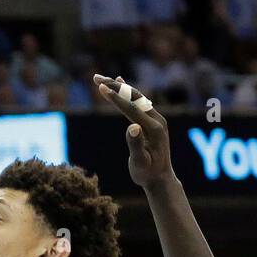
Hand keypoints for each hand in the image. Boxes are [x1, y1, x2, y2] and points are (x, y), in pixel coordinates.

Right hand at [93, 74, 174, 188]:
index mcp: (154, 128)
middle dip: (115, 87)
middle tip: (96, 78)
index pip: (131, 108)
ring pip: (135, 97)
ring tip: (102, 80)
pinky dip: (127, 92)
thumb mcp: (140, 163)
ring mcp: (155, 119)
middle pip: (134, 97)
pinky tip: (120, 82)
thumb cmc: (147, 174)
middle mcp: (156, 119)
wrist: (160, 179)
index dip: (116, 98)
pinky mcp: (152, 121)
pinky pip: (138, 102)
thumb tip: (132, 127)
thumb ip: (136, 145)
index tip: (101, 88)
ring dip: (119, 87)